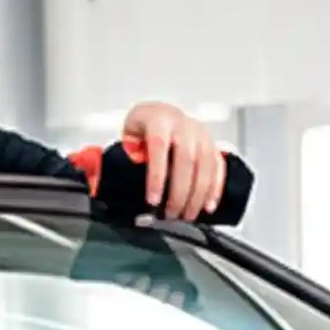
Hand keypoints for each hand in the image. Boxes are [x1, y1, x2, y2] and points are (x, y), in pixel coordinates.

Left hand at [121, 102, 226, 221]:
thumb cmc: (142, 128)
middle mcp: (184, 125)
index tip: (153, 199)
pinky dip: (215, 188)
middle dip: (179, 192)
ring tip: (186, 216)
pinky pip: (218, 167)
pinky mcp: (212, 144)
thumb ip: (125, 155)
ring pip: (205, 165)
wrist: (160, 113)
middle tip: (171, 215)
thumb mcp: (128, 135)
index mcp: (159, 120)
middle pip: (186, 160)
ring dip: (197, 195)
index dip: (157, 176)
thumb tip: (111, 178)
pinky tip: (208, 206)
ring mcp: (202, 134)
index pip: (159, 147)